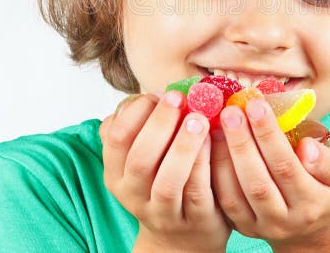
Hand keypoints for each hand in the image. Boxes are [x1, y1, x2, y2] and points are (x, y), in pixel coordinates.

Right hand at [99, 92, 230, 251]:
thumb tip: (157, 93)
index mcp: (116, 173)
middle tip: (178, 99)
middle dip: (159, 125)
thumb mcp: (145, 157)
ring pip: (168, 181)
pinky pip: (198, 193)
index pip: (116, 138)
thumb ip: (144, 127)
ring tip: (199, 119)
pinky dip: (204, 165)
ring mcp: (163, 212)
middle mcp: (134, 194)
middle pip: (139, 159)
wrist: (183, 236)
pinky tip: (213, 142)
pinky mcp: (194, 221)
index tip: (157, 95)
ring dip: (183, 146)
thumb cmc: (164, 180)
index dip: (136, 112)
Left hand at [210, 98, 329, 250]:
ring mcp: (260, 227)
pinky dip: (215, 173)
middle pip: (258, 183)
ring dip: (224, 157)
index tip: (257, 105)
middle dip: (242, 143)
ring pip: (235, 195)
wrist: (312, 225)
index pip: (286, 167)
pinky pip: (223, 203)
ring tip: (220, 125)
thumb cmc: (326, 188)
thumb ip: (329, 162)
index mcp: (312, 205)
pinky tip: (212, 145)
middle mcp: (285, 221)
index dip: (269, 136)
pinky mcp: (242, 227)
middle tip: (232, 111)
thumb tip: (306, 147)